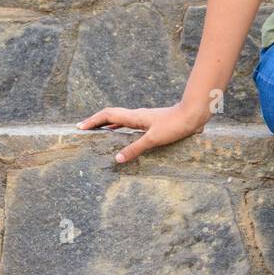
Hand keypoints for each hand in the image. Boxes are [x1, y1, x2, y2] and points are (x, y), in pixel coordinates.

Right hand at [75, 102, 205, 164]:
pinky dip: (120, 128)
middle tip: (83, 129)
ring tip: (97, 132)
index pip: (108, 115)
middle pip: (111, 115)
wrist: (194, 114)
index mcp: (134, 117)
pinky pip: (130, 124)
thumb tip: (117, 159)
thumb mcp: (154, 139)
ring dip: (107, 124)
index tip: (79, 127)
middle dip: (96, 121)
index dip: (93, 121)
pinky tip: (121, 136)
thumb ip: (135, 148)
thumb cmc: (175, 125)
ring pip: (120, 119)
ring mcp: (144, 118)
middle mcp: (137, 116)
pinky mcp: (152, 122)